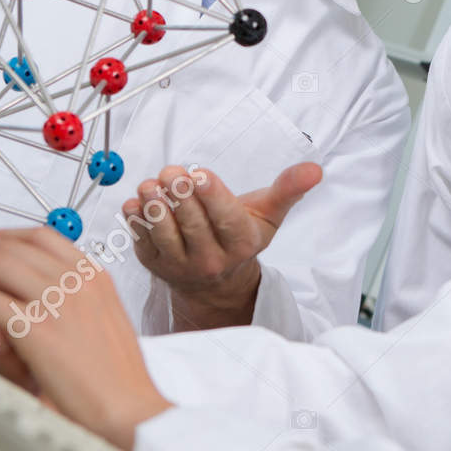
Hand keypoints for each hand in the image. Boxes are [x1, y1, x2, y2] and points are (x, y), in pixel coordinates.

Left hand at [0, 226, 170, 450]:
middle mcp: (76, 281)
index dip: (1, 234)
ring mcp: (58, 301)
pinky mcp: (36, 329)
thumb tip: (41, 291)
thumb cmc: (117, 378)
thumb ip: (76, 299)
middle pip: (12, 245)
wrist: (129, 409)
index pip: (40, 236)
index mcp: (94, 276)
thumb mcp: (104, 321)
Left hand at [125, 163, 321, 330]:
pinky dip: (135, 223)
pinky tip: (135, 203)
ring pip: (164, 235)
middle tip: (171, 172)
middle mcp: (212, 259)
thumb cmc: (240, 237)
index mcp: (241, 243)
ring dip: (154, 208)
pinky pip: (142, 242)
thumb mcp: (268, 214)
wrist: (216, 282)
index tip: (199, 174)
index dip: (211, 196)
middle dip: (180, 195)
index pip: (226, 219)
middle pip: (193, 225)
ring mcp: (181, 264)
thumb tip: (315, 169)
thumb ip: (288, 189)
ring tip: (149, 185)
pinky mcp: (155, 265)